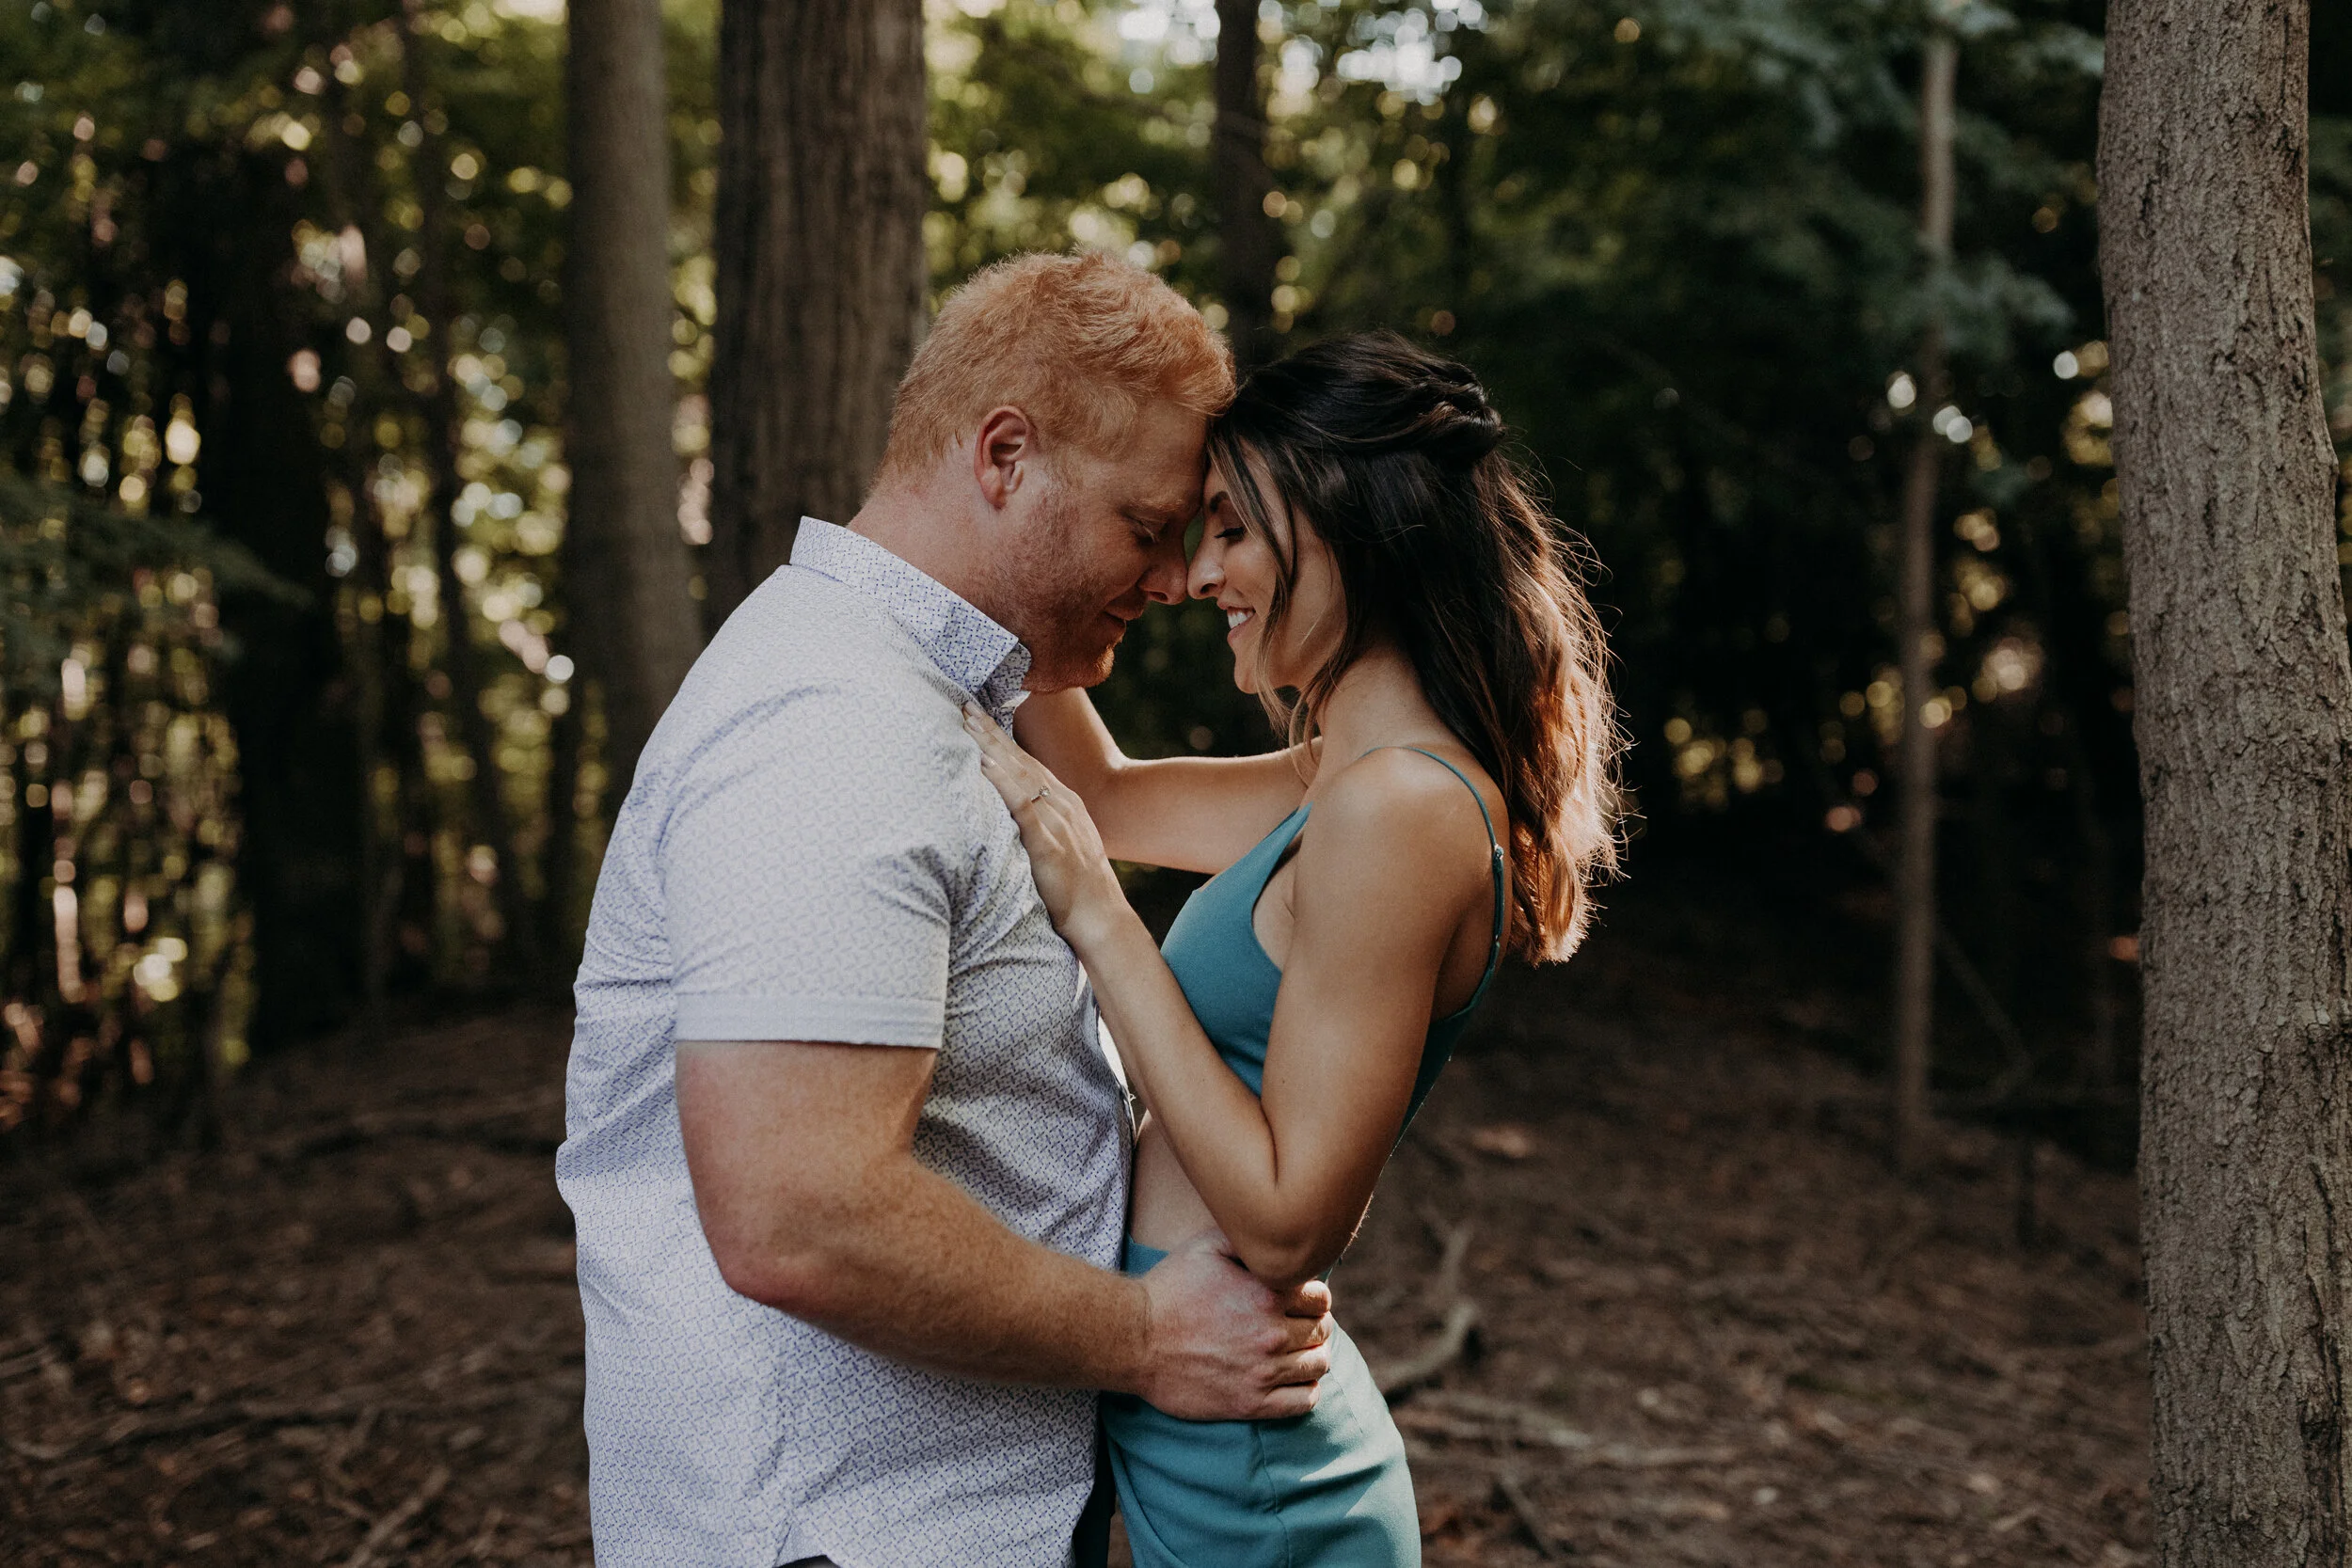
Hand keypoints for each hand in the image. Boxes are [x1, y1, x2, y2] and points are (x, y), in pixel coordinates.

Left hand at [964, 702, 1126, 936]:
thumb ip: (1040, 827)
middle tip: (964, 705)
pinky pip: (1022, 807)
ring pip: (1020, 775)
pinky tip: (985, 766)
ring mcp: (1057, 822)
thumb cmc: (1077, 890)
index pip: (1027, 764)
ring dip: (992, 748)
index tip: (977, 717)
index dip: (1001, 739)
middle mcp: (1062, 805)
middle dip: (992, 732)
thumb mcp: (1060, 847)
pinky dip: (1002, 783)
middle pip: (1021, 760)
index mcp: (1064, 805)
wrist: (1102, 919)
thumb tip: (1013, 818)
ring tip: (969, 724)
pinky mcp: (1049, 843)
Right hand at [1131, 1231, 1334, 1420]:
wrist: (1134, 1341)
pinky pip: (1303, 1402)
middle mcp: (1270, 1333)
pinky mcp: (1250, 1403)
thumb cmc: (1169, 1290)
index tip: (1300, 1300)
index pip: (1320, 1298)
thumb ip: (1246, 1241)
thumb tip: (1275, 1240)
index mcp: (1265, 1294)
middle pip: (1322, 1331)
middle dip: (1314, 1324)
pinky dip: (1307, 1390)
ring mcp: (1262, 1372)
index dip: (1313, 1296)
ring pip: (1318, 1365)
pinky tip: (1293, 1380)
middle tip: (1297, 1324)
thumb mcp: (1204, 1247)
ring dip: (1313, 1355)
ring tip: (1296, 1351)